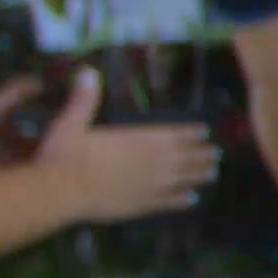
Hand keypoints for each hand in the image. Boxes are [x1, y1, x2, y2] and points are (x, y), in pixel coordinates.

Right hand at [35, 73, 218, 223]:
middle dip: (201, 154)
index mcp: (139, 140)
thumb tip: (88, 71)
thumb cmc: (64, 155)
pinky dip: (181, 201)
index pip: (173, 134)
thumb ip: (84, 99)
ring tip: (213, 173)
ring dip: (198, 175)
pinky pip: (168, 203)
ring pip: (182, 180)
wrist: (61, 192)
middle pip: (184, 157)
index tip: (204, 131)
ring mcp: (149, 186)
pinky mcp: (141, 206)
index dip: (190, 132)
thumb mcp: (71, 123)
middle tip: (217, 153)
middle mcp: (151, 162)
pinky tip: (191, 200)